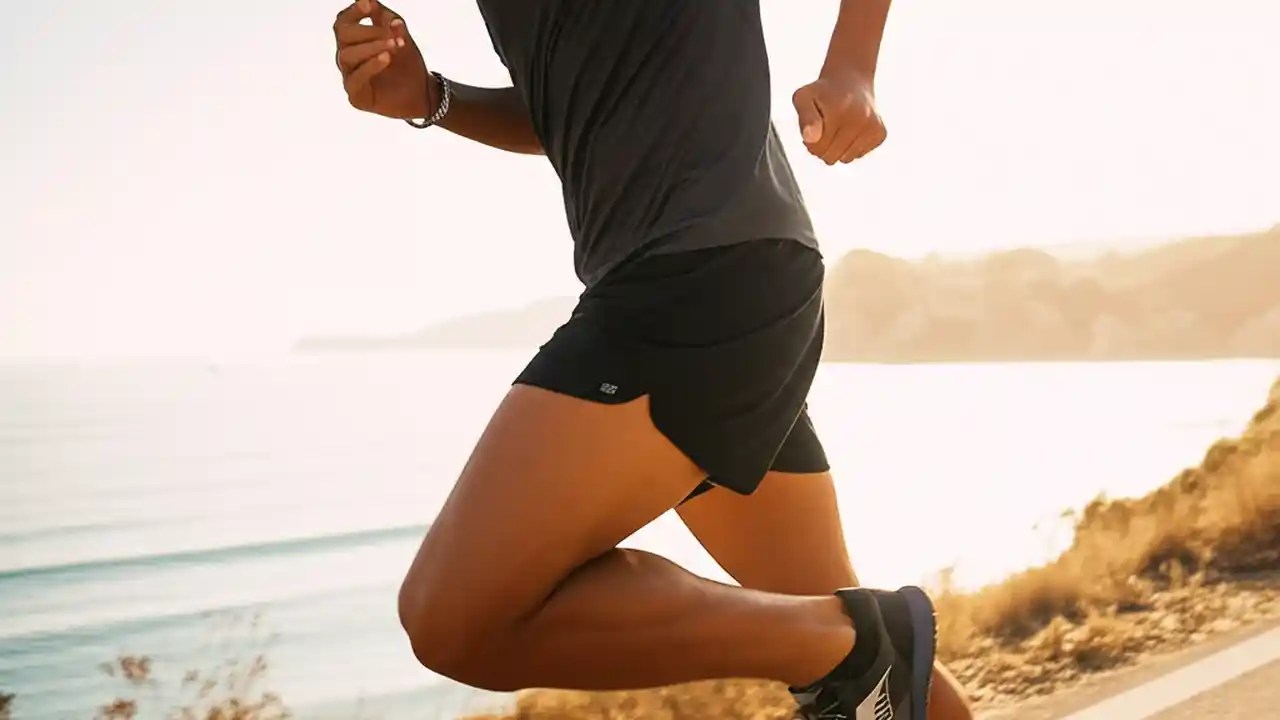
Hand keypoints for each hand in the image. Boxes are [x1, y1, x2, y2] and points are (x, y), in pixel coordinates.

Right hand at [333, 0, 436, 118]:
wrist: (422, 93)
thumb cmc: (407, 63)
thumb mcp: (400, 35)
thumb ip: (386, 19)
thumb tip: (371, 1)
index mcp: (354, 40)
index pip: (344, 21)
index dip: (354, 11)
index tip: (369, 4)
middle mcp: (347, 56)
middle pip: (343, 35)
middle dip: (367, 30)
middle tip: (391, 33)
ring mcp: (350, 76)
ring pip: (347, 55)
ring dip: (372, 47)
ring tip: (393, 45)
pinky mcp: (356, 96)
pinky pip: (355, 79)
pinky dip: (371, 66)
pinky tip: (386, 58)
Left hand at [792, 72, 885, 165]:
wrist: (851, 79)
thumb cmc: (822, 92)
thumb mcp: (803, 97)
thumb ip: (804, 117)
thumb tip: (810, 138)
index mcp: (840, 110)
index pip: (817, 148)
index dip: (810, 142)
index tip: (814, 126)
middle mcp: (861, 118)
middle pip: (831, 157)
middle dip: (823, 147)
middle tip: (824, 127)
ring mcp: (873, 126)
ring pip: (845, 159)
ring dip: (837, 148)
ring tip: (838, 127)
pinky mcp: (880, 133)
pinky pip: (858, 155)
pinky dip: (851, 146)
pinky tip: (851, 129)